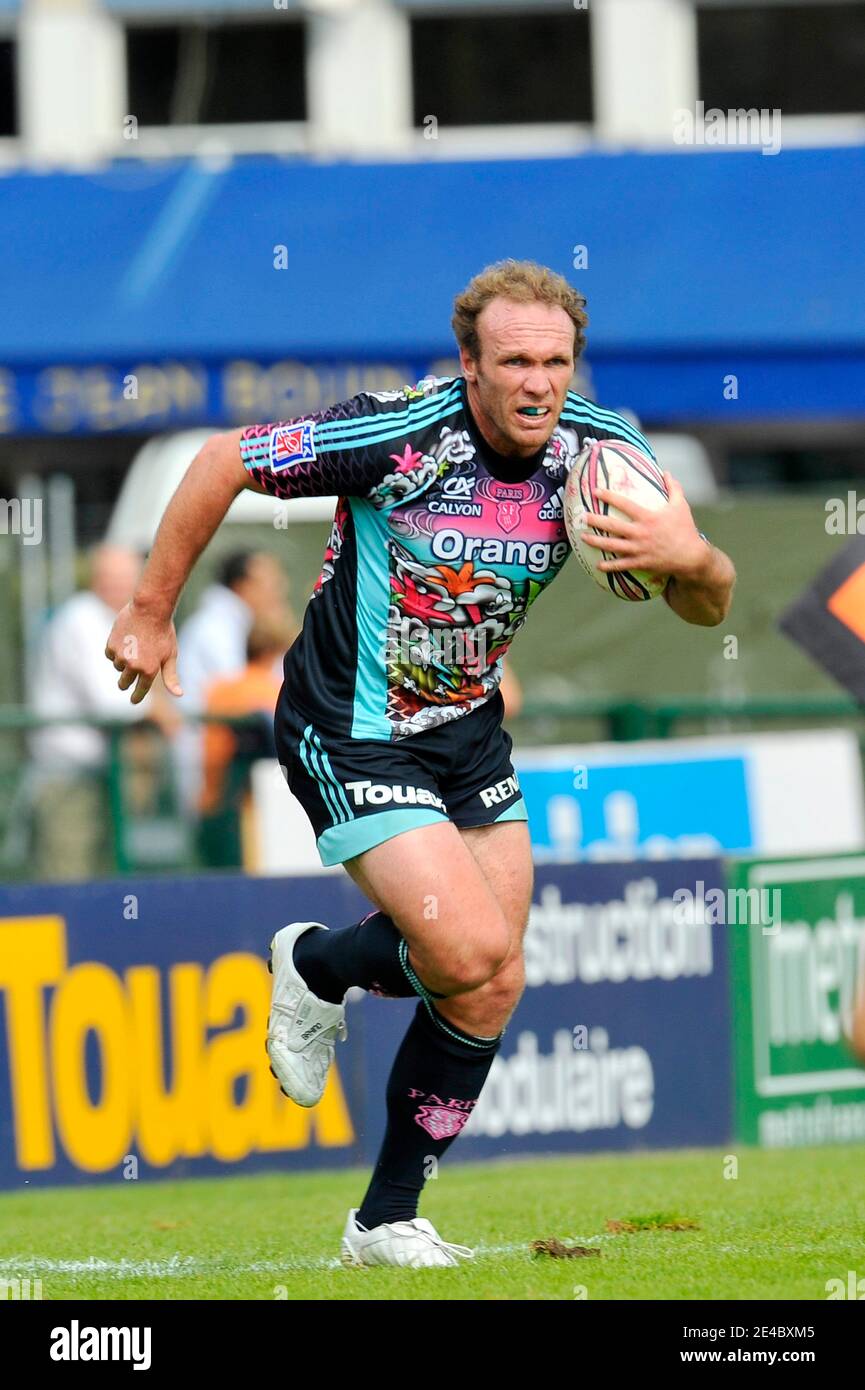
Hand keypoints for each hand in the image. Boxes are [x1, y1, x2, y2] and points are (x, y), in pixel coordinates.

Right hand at [105, 598, 182, 704]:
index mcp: (150, 670)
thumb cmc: (163, 632)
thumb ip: (171, 677)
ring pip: (118, 667)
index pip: (140, 691)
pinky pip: (110, 655)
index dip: (136, 697)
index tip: (133, 701)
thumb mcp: (171, 655)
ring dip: (123, 662)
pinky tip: (124, 641)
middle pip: (124, 683)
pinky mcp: (111, 646)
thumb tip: (178, 695)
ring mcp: (121, 657)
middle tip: (126, 680)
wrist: (150, 609)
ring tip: (133, 647)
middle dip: (125, 682)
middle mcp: (134, 666)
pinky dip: (115, 651)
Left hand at [579, 471, 707, 580]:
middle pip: (612, 526)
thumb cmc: (685, 529)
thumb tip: (666, 472)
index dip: (609, 496)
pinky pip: (622, 565)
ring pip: (612, 546)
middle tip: (581, 516)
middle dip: (595, 521)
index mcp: (648, 517)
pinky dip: (609, 566)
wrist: (691, 557)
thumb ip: (673, 488)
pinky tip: (598, 565)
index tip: (595, 491)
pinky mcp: (640, 563)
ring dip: (596, 542)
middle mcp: (640, 533)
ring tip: (583, 537)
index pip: (624, 504)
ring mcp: (639, 549)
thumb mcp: (681, 506)